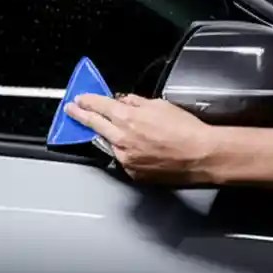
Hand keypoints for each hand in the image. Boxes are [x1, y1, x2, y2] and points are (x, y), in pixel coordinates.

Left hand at [63, 94, 218, 184]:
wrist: (201, 155)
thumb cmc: (186, 130)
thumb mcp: (160, 105)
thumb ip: (136, 102)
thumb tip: (124, 101)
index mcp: (127, 118)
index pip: (99, 106)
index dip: (87, 101)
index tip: (79, 99)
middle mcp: (122, 139)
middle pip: (94, 124)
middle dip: (81, 115)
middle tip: (71, 110)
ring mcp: (125, 158)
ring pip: (110, 143)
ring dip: (109, 136)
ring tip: (116, 130)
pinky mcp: (133, 173)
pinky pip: (124, 159)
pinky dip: (127, 152)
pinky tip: (139, 148)